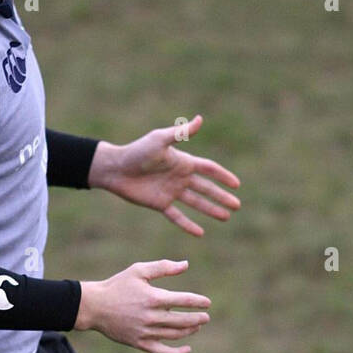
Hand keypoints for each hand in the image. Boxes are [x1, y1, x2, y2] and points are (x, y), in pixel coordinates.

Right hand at [74, 259, 210, 352]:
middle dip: (197, 319)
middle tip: (206, 317)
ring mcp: (146, 332)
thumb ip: (163, 267)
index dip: (198, 302)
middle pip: (182, 320)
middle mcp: (151, 317)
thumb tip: (186, 264)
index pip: (183, 301)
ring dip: (189, 331)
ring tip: (197, 326)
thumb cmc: (117, 285)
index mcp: (153, 298)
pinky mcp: (139, 343)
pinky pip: (162, 352)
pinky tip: (187, 349)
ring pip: (175, 335)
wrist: (94, 307)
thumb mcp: (138, 270)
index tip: (207, 303)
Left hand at [87, 115, 240, 235]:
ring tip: (226, 217)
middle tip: (237, 206)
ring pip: (196, 203)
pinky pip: (177, 216)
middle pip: (206, 188)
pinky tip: (200, 233)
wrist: (116, 168)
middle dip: (221, 197)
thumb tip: (200, 119)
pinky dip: (188, 225)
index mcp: (183, 162)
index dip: (223, 176)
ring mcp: (171, 191)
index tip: (237, 185)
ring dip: (211, 210)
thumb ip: (181, 133)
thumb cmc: (137, 151)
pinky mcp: (160, 204)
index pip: (208, 169)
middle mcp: (180, 177)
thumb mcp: (160, 140)